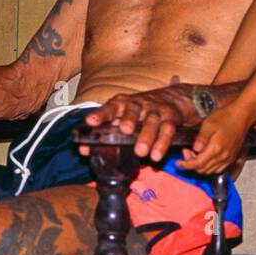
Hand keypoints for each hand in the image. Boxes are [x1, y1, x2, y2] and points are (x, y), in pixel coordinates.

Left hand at [82, 86, 199, 163]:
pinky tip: (156, 156)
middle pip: (132, 110)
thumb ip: (102, 133)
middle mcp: (137, 104)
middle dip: (128, 119)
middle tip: (124, 130)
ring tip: (140, 152)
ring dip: (146, 136)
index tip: (90, 122)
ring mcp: (155, 110)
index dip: (100, 114)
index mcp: (121, 104)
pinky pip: (167, 130)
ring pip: (151, 121)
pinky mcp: (170, 118)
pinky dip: (162, 144)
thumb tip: (83, 150)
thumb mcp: (120, 118)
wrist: (172, 98)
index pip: (109, 107)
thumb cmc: (137, 112)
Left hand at [179, 102, 251, 173]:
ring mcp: (229, 158)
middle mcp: (223, 156)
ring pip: (210, 170)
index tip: (178, 162)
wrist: (241, 116)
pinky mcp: (232, 157)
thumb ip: (201, 139)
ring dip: (199, 166)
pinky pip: (218, 168)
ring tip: (194, 153)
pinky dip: (209, 166)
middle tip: (186, 152)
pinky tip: (204, 156)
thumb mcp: (208, 125)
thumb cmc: (225, 118)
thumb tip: (194, 149)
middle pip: (203, 169)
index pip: (197, 164)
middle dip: (191, 164)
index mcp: (216, 149)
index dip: (186, 165)